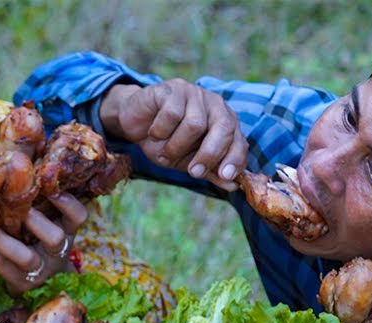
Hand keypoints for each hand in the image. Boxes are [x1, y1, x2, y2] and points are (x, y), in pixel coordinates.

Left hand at [0, 195, 83, 293]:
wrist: (36, 278)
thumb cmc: (39, 238)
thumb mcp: (47, 221)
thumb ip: (38, 202)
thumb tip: (11, 169)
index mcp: (67, 230)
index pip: (78, 217)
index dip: (68, 204)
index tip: (53, 190)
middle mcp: (57, 251)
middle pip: (55, 238)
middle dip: (35, 221)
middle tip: (18, 210)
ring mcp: (40, 269)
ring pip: (26, 258)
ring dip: (4, 241)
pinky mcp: (21, 282)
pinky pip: (2, 265)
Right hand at [100, 80, 246, 190]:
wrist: (134, 122)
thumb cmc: (164, 141)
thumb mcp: (187, 161)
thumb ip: (209, 170)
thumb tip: (232, 186)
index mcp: (223, 122)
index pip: (238, 140)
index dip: (234, 158)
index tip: (224, 176)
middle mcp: (214, 105)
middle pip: (223, 128)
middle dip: (209, 154)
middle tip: (192, 171)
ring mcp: (195, 94)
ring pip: (195, 125)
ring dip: (176, 146)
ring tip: (164, 151)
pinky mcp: (174, 88)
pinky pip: (172, 114)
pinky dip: (160, 131)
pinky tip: (153, 132)